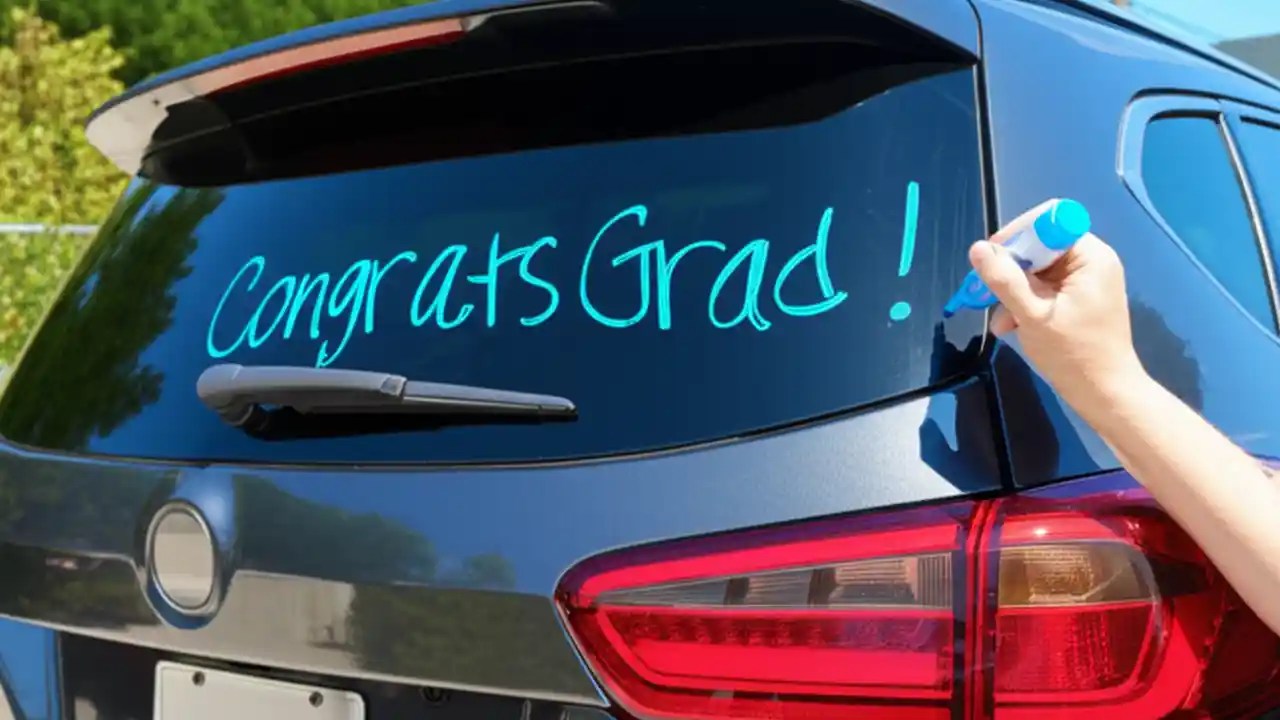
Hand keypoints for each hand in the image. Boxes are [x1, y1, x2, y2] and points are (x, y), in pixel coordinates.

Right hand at [969, 200, 1147, 412]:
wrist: (1105, 394)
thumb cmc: (1075, 354)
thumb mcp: (1033, 315)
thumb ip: (1004, 280)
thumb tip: (977, 249)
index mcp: (1090, 256)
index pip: (1049, 222)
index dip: (1017, 236)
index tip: (992, 261)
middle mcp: (1091, 262)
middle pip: (1039, 247)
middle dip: (1010, 271)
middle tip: (987, 294)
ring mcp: (1085, 281)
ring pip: (1037, 271)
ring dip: (1013, 292)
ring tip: (1002, 322)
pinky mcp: (1078, 299)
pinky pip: (1044, 289)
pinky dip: (1025, 304)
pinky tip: (1012, 326)